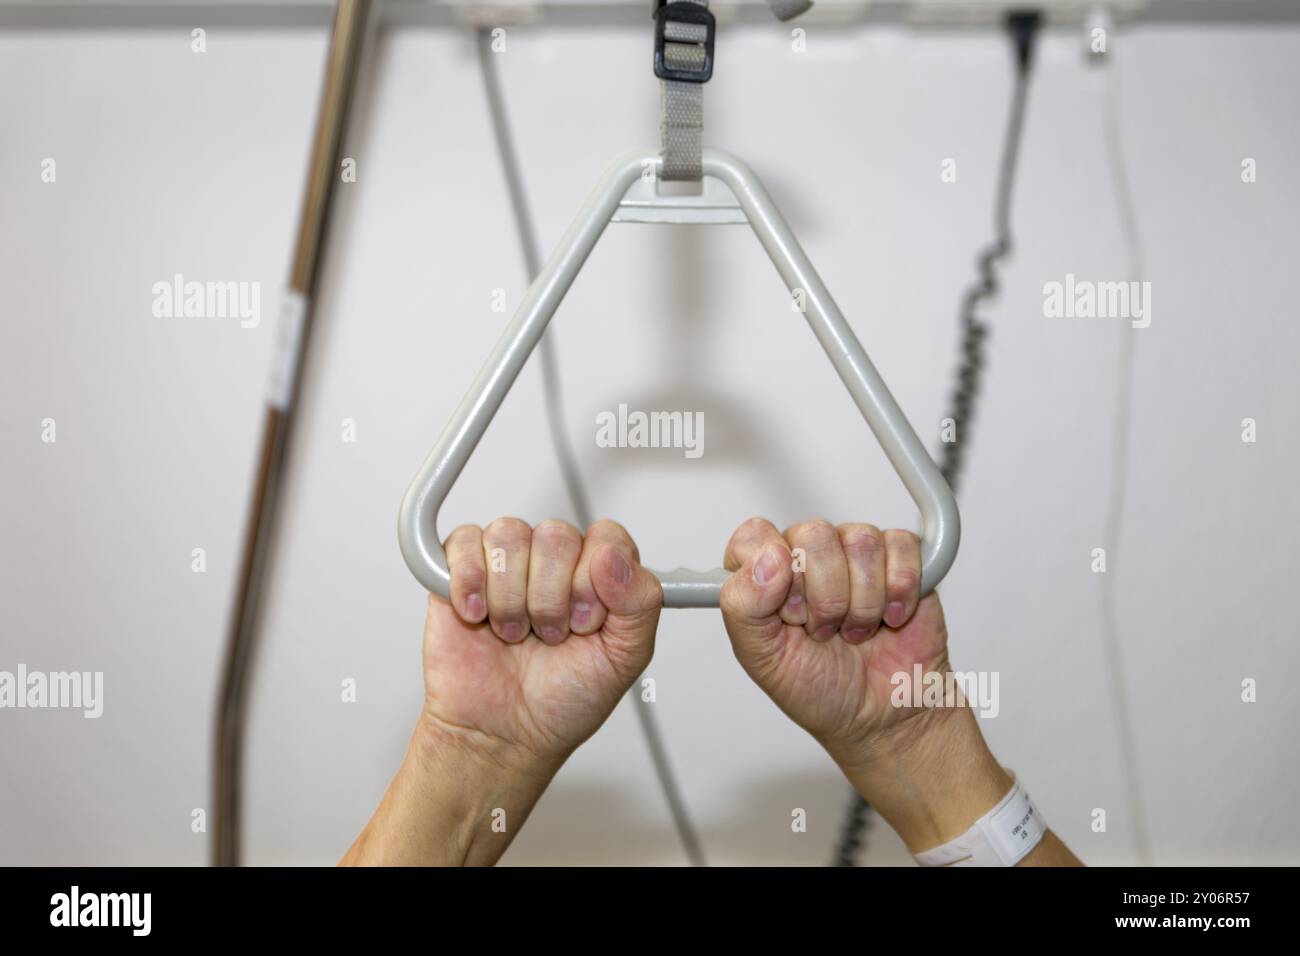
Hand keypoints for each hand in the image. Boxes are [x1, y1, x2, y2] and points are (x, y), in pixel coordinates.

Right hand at [344, 518, 661, 865]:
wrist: (500, 735)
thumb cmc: (561, 699)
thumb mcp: (623, 659)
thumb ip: (640, 603)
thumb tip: (615, 557)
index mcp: (599, 575)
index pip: (607, 538)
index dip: (595, 578)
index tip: (585, 622)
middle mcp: (555, 562)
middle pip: (556, 536)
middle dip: (550, 598)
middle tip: (548, 636)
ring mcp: (508, 562)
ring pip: (510, 535)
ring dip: (510, 597)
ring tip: (513, 633)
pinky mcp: (460, 569)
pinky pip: (465, 541)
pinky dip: (470, 581)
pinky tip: (478, 616)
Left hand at [719, 517, 1081, 863]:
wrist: (884, 718)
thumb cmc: (820, 689)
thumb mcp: (762, 659)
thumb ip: (744, 604)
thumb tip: (766, 557)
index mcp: (765, 572)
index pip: (756, 536)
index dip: (774, 573)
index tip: (789, 614)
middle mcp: (808, 556)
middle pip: (814, 535)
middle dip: (825, 597)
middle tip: (825, 631)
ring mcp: (855, 554)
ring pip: (860, 541)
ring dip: (862, 602)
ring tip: (856, 631)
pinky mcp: (902, 558)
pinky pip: (902, 547)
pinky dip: (898, 592)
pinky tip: (891, 619)